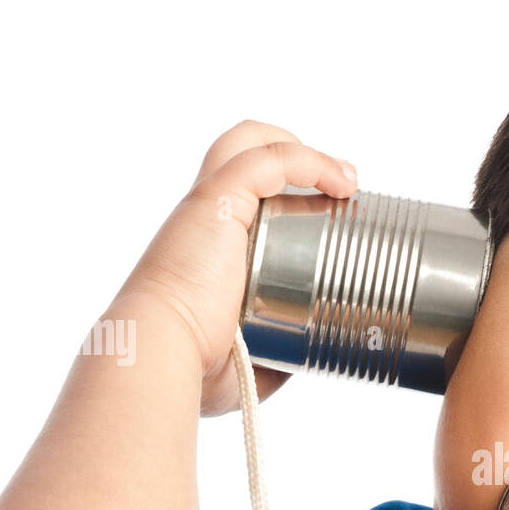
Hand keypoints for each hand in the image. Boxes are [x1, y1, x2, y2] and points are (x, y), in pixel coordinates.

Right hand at [113, 120, 358, 416]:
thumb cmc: (191, 366)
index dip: (284, 193)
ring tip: (347, 179)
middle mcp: (205, 219)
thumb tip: (306, 357)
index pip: (240, 196)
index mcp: (207, 248)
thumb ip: (277, 353)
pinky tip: (342, 182)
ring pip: (250, 143)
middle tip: (342, 188)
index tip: (331, 213)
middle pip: (242, 152)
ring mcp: (210, 206)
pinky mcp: (219, 202)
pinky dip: (308, 160)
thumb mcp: (249, 361)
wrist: (161, 352)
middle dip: (298, 158)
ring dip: (306, 151)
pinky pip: (267, 160)